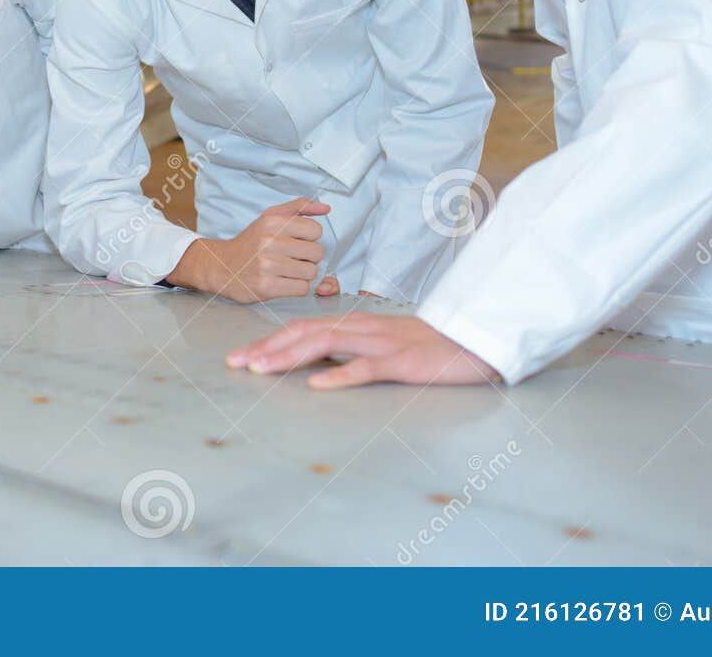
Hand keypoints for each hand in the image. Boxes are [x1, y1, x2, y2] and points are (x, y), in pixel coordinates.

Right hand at [166, 198, 330, 302]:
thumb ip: (298, 208)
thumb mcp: (270, 217)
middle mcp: (269, 242)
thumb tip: (325, 207)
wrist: (222, 266)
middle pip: (317, 253)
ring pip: (311, 272)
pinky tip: (283, 281)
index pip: (316, 230)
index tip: (296, 241)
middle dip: (308, 257)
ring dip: (302, 274)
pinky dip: (296, 287)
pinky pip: (301, 289)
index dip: (309, 238)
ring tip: (286, 270)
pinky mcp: (266, 287)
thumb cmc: (251, 242)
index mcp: (272, 222)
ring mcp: (267, 265)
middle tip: (292, 258)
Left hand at [225, 314, 499, 388]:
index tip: (241, 355)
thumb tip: (314, 363)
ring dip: (289, 356)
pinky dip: (339, 375)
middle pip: (304, 332)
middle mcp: (362, 329)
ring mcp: (381, 344)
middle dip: (267, 347)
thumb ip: (351, 349)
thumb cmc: (428, 346)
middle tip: (236, 363)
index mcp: (355, 325)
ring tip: (261, 368)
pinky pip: (366, 368)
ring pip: (326, 344)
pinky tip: (317, 385)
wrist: (475, 340)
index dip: (269, 341)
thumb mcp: (383, 343)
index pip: (303, 329)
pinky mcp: (402, 362)